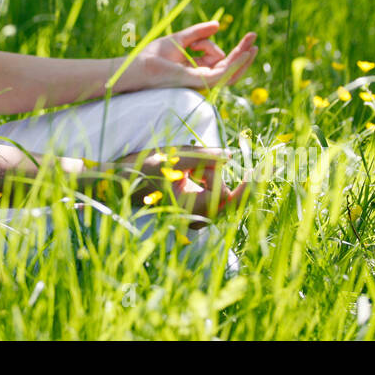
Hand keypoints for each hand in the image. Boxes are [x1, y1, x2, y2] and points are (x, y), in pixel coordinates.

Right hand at [115, 148, 249, 222]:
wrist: (111, 186)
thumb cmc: (137, 171)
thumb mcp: (170, 158)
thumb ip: (202, 156)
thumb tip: (230, 156)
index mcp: (189, 207)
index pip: (228, 198)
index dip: (248, 186)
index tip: (262, 169)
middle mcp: (192, 218)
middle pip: (223, 197)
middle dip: (216, 174)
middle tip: (208, 160)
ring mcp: (190, 217)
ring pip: (214, 195)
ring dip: (207, 176)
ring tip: (183, 166)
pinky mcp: (186, 211)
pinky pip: (204, 196)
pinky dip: (201, 180)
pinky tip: (183, 171)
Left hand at [136, 20, 257, 92]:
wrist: (138, 66)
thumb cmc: (152, 55)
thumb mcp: (179, 39)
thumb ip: (198, 33)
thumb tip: (218, 25)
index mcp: (196, 69)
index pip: (219, 59)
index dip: (231, 48)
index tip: (237, 32)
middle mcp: (200, 77)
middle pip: (228, 66)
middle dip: (242, 52)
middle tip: (254, 36)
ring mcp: (201, 81)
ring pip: (230, 72)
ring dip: (243, 58)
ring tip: (254, 44)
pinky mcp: (198, 81)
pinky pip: (222, 74)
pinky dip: (236, 64)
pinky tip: (245, 54)